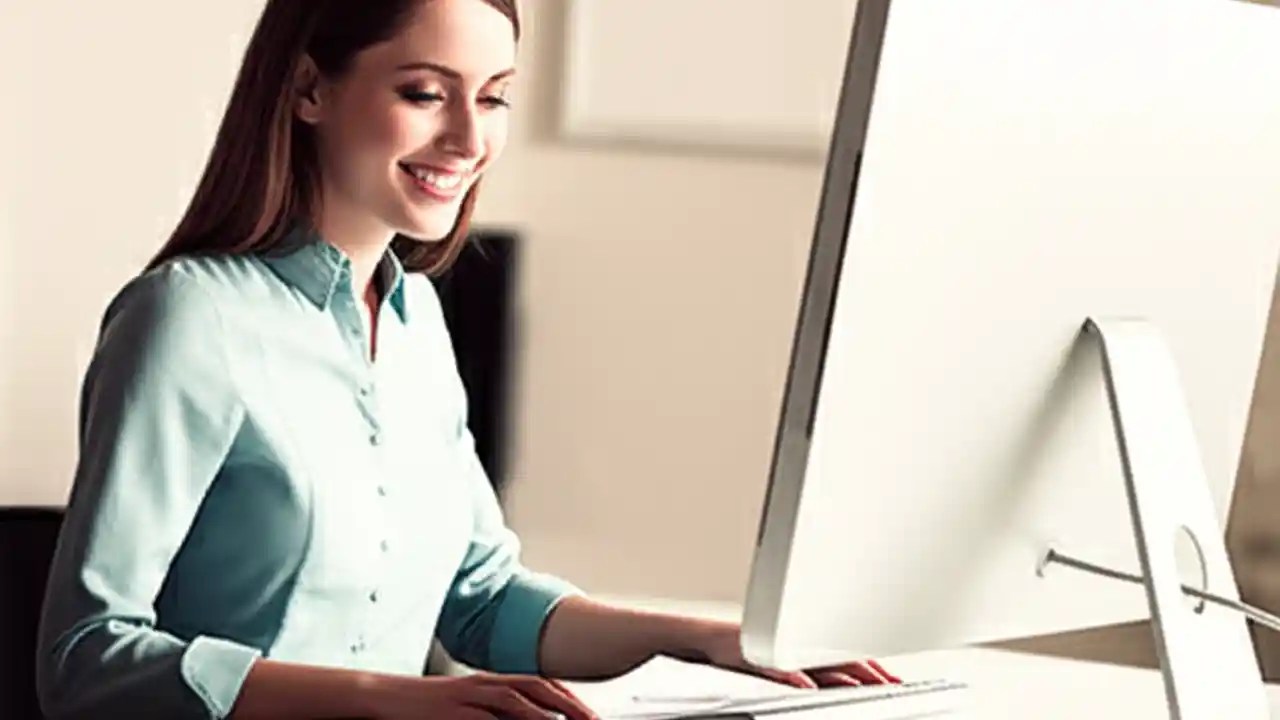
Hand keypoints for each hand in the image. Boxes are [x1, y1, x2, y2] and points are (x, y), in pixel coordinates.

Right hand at [370, 671, 600, 718]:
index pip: (539, 684)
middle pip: (536, 688)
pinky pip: (484, 719)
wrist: (381, 696)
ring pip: (516, 699)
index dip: (568, 697)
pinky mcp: (450, 711)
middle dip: (569, 704)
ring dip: (546, 713)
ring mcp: (468, 695)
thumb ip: (494, 714)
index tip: (590, 714)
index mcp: (490, 681)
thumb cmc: (423, 706)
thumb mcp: (465, 707)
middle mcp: (484, 683)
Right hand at [681, 619, 901, 689]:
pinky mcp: (759, 658)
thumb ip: (809, 672)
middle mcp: (798, 648)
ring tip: (864, 685)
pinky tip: (808, 687)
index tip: (897, 681)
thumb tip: (833, 684)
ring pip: (818, 664)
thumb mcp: (781, 662)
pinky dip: (795, 678)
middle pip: (841, 659)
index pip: (849, 656)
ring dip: (842, 676)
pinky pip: (781, 670)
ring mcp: (780, 653)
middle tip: (892, 685)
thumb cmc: (744, 653)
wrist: (707, 641)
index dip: (875, 668)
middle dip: (870, 673)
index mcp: (807, 649)